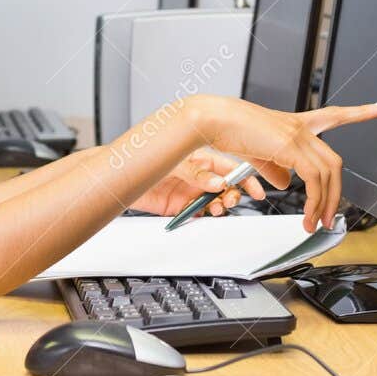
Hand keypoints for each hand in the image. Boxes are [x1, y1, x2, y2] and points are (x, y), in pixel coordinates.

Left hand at [128, 147, 266, 216]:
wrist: (121, 179)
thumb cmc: (145, 158)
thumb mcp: (174, 162)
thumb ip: (196, 173)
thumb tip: (217, 183)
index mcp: (202, 159)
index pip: (230, 168)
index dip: (245, 178)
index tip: (255, 190)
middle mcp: (199, 176)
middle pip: (226, 187)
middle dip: (234, 195)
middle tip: (230, 200)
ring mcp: (191, 191)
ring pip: (215, 202)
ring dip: (220, 206)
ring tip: (216, 208)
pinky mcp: (181, 207)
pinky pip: (199, 213)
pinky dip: (204, 216)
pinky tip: (203, 214)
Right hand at [187, 95, 376, 230]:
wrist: (213, 120)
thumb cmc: (229, 131)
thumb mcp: (257, 154)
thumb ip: (275, 168)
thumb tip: (285, 184)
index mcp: (296, 124)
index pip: (336, 115)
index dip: (361, 112)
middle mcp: (301, 126)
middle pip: (335, 161)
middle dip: (337, 193)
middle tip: (328, 217)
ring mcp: (298, 134)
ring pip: (328, 172)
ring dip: (325, 203)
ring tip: (314, 223)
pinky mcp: (291, 144)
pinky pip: (314, 178)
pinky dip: (314, 200)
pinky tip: (306, 213)